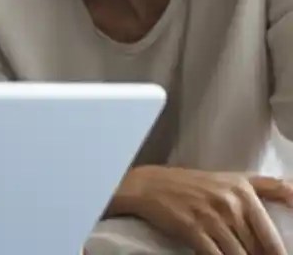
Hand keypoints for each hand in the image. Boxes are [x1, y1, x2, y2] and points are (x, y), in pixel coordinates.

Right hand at [109, 165, 292, 254]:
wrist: (148, 184)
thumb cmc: (194, 184)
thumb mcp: (234, 178)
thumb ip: (270, 187)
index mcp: (244, 190)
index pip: (271, 235)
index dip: (277, 254)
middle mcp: (230, 203)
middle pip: (256, 249)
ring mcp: (210, 217)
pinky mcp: (192, 229)